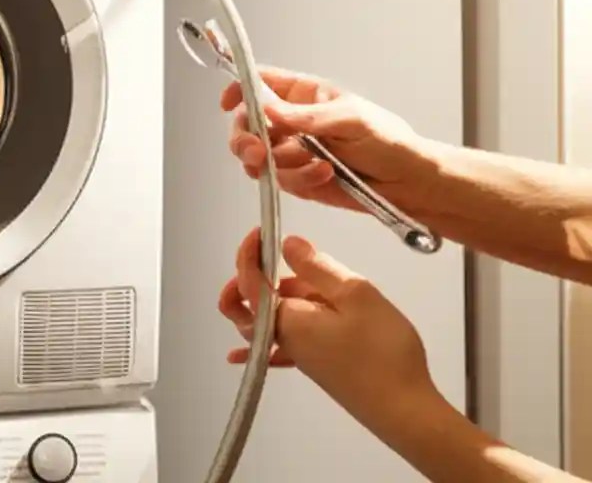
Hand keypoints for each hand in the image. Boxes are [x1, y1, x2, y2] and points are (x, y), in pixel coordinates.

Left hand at [218, 228, 441, 434]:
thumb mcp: (355, 295)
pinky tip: (239, 353)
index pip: (248, 280)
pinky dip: (260, 342)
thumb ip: (317, 268)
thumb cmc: (382, 351)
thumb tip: (288, 245)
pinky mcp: (313, 366)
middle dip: (252, 275)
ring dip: (274, 297)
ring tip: (305, 277)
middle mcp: (281, 338)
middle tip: (271, 253)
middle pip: (248, 305)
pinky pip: (277, 349)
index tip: (262, 232)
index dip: (249, 253)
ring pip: (268, 320)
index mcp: (283, 318)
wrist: (403, 410)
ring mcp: (296, 355)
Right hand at [220, 67, 434, 212]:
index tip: (228, 102)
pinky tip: (324, 175)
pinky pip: (278, 181)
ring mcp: (292, 151)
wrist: (407, 184)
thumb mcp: (349, 119)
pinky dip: (299, 180)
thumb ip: (305, 116)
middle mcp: (292, 121)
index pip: (260, 83)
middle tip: (258, 151)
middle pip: (247, 124)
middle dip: (246, 139)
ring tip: (310, 165)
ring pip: (256, 157)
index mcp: (304, 95)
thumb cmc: (388, 142)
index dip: (239, 89)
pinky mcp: (296, 178)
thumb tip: (267, 107)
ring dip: (277, 165)